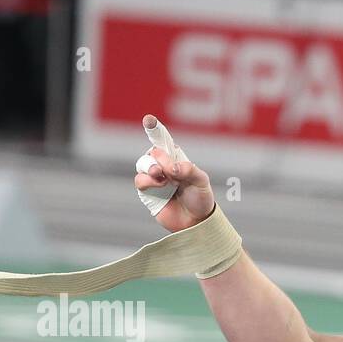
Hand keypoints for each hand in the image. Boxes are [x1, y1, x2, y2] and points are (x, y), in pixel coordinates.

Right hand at [133, 114, 215, 233]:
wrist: (196, 222)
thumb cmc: (200, 199)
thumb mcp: (201, 182)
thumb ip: (189, 170)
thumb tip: (172, 168)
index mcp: (176, 158)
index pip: (163, 140)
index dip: (154, 128)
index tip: (148, 120)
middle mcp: (163, 165)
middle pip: (152, 153)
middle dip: (159, 158)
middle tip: (166, 170)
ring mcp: (154, 178)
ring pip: (143, 164)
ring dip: (151, 168)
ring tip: (160, 176)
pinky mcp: (147, 192)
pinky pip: (140, 181)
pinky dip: (148, 181)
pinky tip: (160, 186)